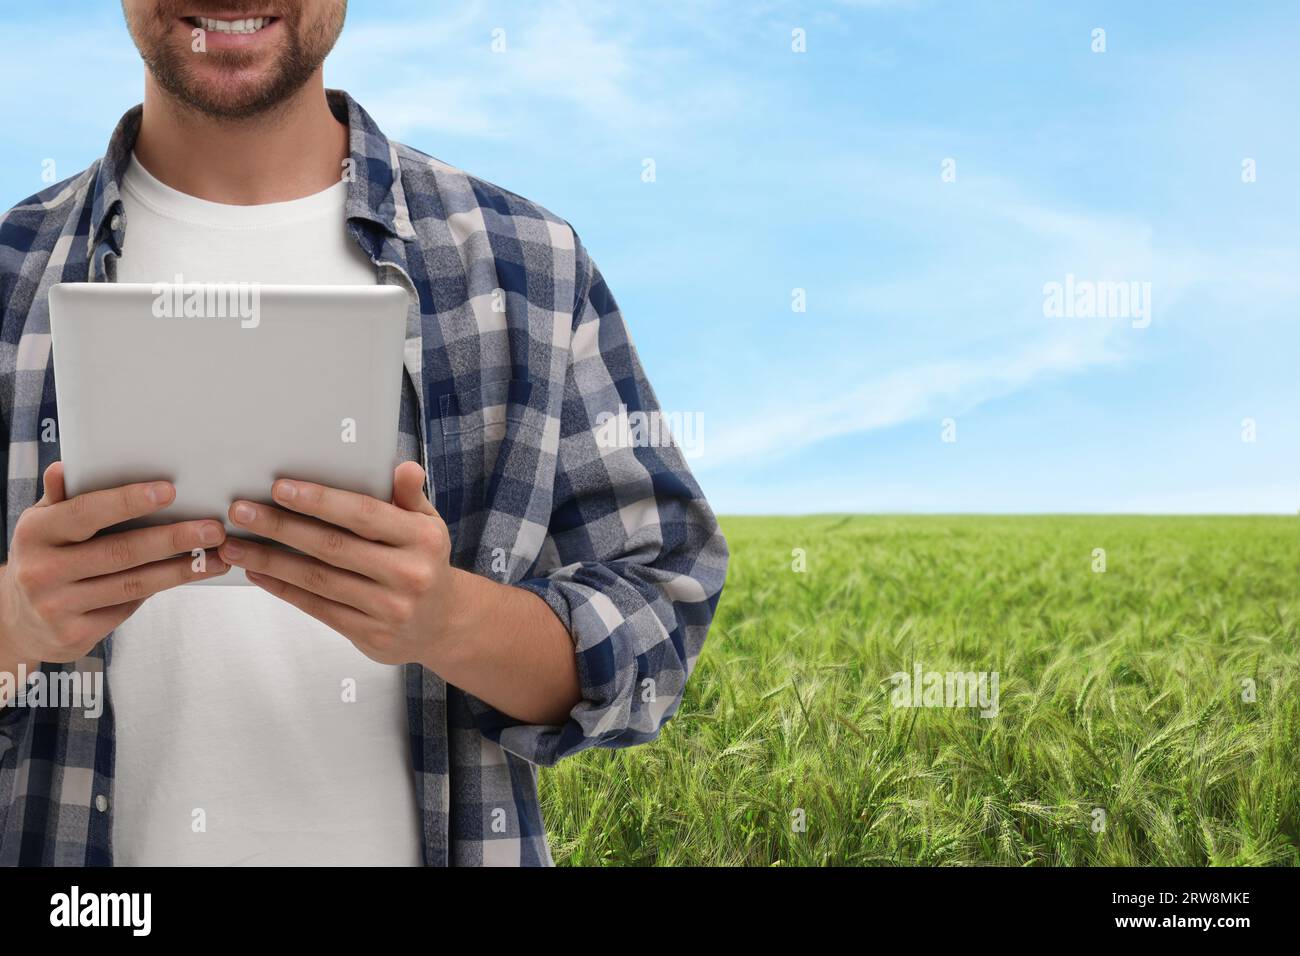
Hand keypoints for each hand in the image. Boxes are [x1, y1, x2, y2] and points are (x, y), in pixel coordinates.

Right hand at [0, 462, 228, 668]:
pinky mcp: (75, 634)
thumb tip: (66, 468)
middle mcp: (42, 571)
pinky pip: (129, 607)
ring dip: (181, 570)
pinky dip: (161, 589)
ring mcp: (57, 606)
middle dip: (173, 539)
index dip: (128, 502)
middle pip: (120, 551)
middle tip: (213, 529)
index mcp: (36, 533)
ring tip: (217, 557)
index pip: (85, 513)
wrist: (19, 621)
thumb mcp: (43, 525)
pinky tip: (190, 576)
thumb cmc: (46, 556)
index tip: (169, 491)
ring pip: (134, 584)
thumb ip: (61, 499)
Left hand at [217, 462, 468, 667]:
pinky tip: (259, 572)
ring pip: (318, 580)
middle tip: (241, 510)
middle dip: (281, 527)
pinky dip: (283, 589)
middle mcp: (408, 574)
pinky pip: (317, 608)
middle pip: (333, 547)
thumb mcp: (428, 524)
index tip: (280, 487)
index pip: (364, 515)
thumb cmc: (425, 561)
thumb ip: (409, 496)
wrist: (443, 624)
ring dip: (270, 560)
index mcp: (422, 539)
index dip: (320, 501)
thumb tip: (403, 467)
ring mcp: (389, 609)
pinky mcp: (369, 635)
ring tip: (235, 544)